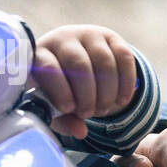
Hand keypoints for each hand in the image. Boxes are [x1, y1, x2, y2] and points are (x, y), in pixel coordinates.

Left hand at [31, 25, 138, 139]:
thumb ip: (62, 120)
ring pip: (103, 61)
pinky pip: (124, 57)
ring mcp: (88, 35)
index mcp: (40, 54)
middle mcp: (63, 38)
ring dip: (106, 91)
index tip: (68, 109)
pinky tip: (122, 100)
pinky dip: (126, 82)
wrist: (74, 62)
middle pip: (78, 64)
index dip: (60, 90)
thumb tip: (80, 132)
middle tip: (88, 113)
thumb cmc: (58, 88)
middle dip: (86, 94)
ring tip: (102, 109)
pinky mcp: (110, 36)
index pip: (48, 67)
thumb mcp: (54, 105)